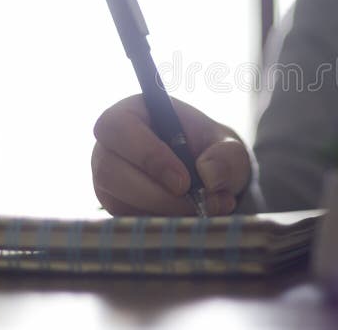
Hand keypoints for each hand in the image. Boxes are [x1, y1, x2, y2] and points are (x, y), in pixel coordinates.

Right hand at [91, 95, 250, 215]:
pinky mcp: (114, 207)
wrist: (212, 180)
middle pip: (109, 170)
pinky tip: (190, 218)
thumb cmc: (214, 154)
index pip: (118, 126)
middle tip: (196, 204)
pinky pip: (127, 222)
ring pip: (117, 201)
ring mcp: (108, 179)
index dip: (147, 155)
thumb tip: (208, 175)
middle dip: (155, 194)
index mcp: (132, 113)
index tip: (183, 182)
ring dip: (162, 213)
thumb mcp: (230, 148)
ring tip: (206, 210)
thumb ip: (226, 157)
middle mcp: (110, 146)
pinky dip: (161, 225)